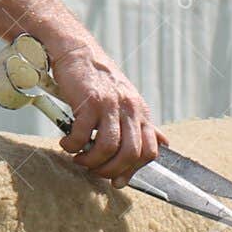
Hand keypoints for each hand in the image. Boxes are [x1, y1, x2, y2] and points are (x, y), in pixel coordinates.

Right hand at [48, 41, 165, 186]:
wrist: (78, 52)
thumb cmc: (99, 81)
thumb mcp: (127, 101)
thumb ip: (143, 124)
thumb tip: (165, 143)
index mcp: (141, 112)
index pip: (150, 151)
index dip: (133, 170)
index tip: (117, 179)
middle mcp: (130, 108)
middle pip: (130, 154)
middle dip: (110, 170)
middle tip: (94, 170)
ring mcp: (111, 104)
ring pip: (108, 148)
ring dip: (91, 160)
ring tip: (79, 158)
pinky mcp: (90, 101)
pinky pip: (83, 135)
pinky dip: (72, 146)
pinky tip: (67, 143)